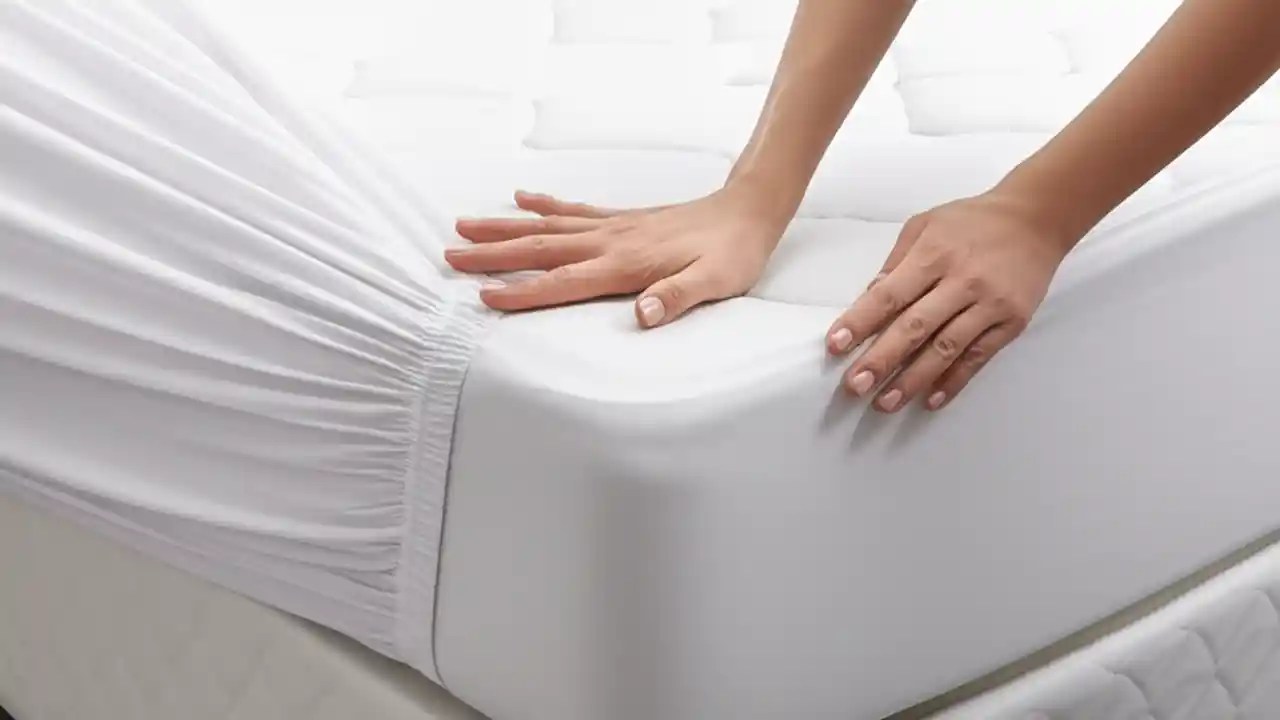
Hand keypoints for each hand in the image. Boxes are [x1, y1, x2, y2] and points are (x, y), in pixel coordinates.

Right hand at [446, 185, 790, 326]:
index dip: (524, 292)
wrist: (748, 211)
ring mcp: (612, 227)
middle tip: (449, 256)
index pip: (564, 282)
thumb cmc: (732, 254)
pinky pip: (572, 209)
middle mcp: (610, 242)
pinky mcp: (620, 219)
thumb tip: (644, 315)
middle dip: (493, 255)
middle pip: (541, 249)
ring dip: (504, 228)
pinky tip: (520, 198)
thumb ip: (677, 298)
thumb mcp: (715, 283)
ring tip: (463, 226)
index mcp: (625, 265)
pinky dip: (543, 204)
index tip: (485, 297)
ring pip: (547, 225)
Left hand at [826, 192, 1073, 411]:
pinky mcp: (1012, 322)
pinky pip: (978, 357)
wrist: (1036, 219)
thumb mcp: (926, 225)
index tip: (835, 346)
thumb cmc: (971, 221)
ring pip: (946, 348)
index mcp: (933, 255)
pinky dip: (954, 381)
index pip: (889, 295)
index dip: (860, 321)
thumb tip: (868, 297)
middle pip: (915, 327)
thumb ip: (896, 261)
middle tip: (855, 386)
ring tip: (885, 403)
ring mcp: (990, 304)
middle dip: (881, 359)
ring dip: (913, 380)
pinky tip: (930, 400)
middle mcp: (962, 281)